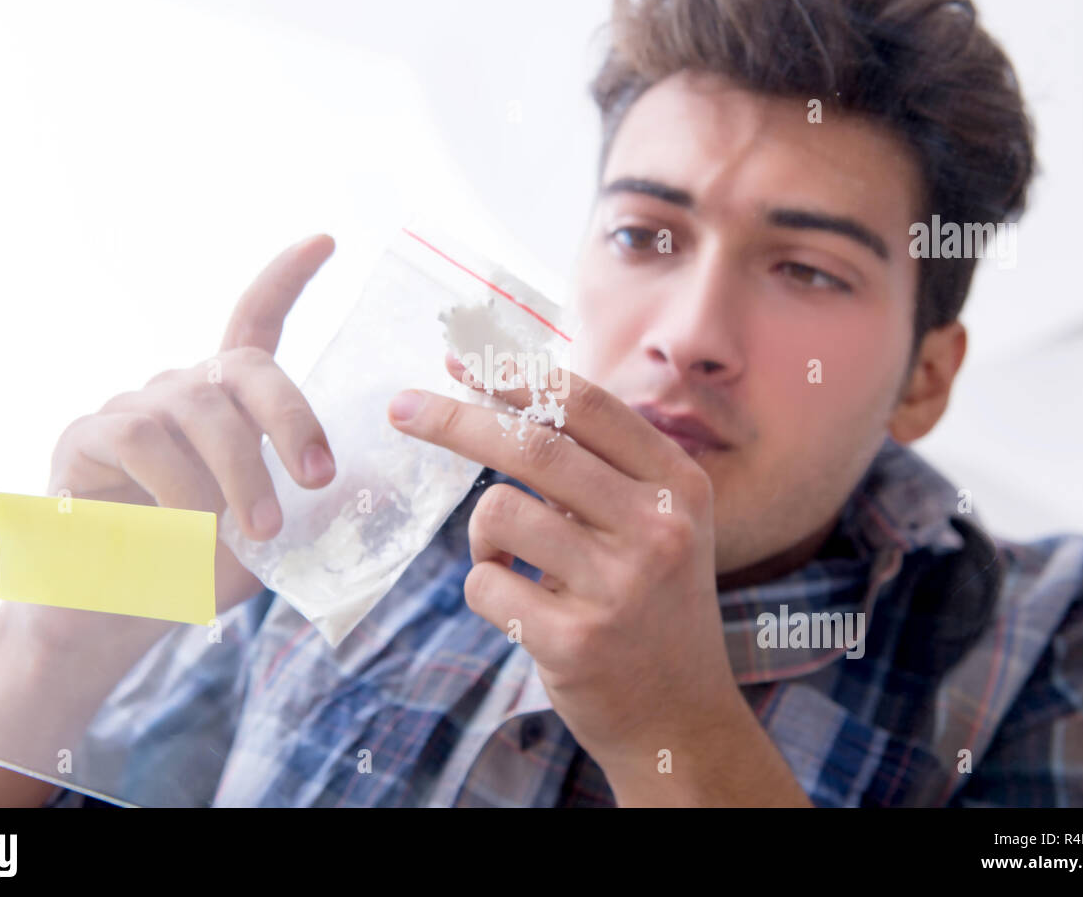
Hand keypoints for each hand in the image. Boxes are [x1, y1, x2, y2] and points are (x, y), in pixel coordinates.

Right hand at [9, 234, 339, 652]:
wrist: (108, 616)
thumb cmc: (193, 568)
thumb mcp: (263, 541)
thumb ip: (293, 509)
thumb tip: (349, 495)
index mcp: (225, 405)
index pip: (253, 321)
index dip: (287, 280)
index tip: (325, 241)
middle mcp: (179, 390)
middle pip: (243, 364)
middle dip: (292, 417)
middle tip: (317, 480)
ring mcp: (130, 407)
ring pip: (197, 408)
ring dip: (238, 472)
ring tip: (258, 533)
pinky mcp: (86, 438)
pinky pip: (142, 441)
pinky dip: (177, 490)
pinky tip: (187, 533)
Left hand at [387, 355, 741, 789]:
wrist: (681, 721)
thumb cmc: (651, 607)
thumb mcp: (655, 525)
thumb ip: (598, 468)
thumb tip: (503, 395)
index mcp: (678, 485)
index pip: (586, 406)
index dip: (515, 375)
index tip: (460, 361)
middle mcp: (658, 528)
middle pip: (533, 446)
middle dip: (455, 419)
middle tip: (401, 407)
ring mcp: (619, 588)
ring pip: (499, 514)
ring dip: (481, 534)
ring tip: (509, 561)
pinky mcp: (577, 642)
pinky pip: (486, 586)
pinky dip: (486, 588)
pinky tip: (523, 610)